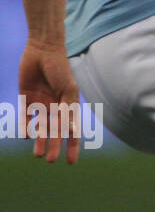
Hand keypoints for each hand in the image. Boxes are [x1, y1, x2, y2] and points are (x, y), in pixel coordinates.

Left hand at [18, 40, 80, 163]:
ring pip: (40, 127)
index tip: (71, 162)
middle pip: (55, 131)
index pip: (71, 130)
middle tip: (51, 160)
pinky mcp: (26, 98)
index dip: (73, 146)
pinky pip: (25, 116)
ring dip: (40, 140)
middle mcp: (55, 106)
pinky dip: (26, 126)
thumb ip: (67, 110)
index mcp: (69, 104)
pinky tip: (26, 136)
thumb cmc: (60, 69)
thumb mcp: (67, 90)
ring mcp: (40, 102)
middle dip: (54, 146)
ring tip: (38, 155)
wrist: (43, 50)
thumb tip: (71, 131)